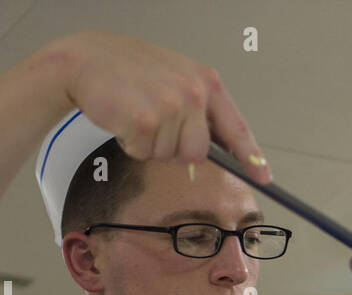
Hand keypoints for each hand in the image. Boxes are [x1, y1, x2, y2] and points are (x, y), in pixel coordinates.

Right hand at [53, 30, 270, 180]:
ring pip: (169, 156)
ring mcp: (171, 106)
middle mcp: (193, 93)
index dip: (250, 156)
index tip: (264, 177)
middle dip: (173, 148)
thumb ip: (199, 111)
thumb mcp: (176, 79)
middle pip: (197, 154)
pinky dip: (130, 143)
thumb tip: (217, 154)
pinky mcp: (145, 120)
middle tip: (153, 120)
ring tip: (136, 113)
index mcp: (206, 82)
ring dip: (150, 145)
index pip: (235, 128)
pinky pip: (144, 153)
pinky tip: (123, 117)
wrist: (87, 59)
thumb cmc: (132, 71)